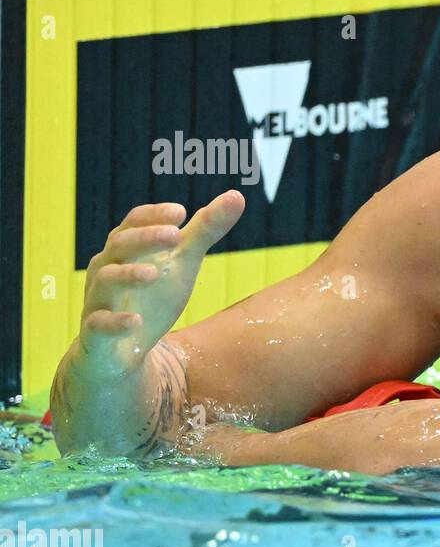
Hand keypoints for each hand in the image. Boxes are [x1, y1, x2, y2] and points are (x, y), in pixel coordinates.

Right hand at [75, 191, 244, 378]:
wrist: (123, 351)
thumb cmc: (152, 297)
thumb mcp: (183, 262)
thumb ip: (205, 230)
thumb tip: (238, 195)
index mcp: (125, 249)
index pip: (133, 223)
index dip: (153, 216)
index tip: (181, 212)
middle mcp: (107, 269)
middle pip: (119, 245)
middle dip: (146, 239)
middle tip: (176, 235)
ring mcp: (98, 300)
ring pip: (105, 280)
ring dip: (129, 275)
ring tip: (154, 273)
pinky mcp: (96, 333)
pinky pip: (99, 324)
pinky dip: (117, 322)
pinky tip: (137, 321)